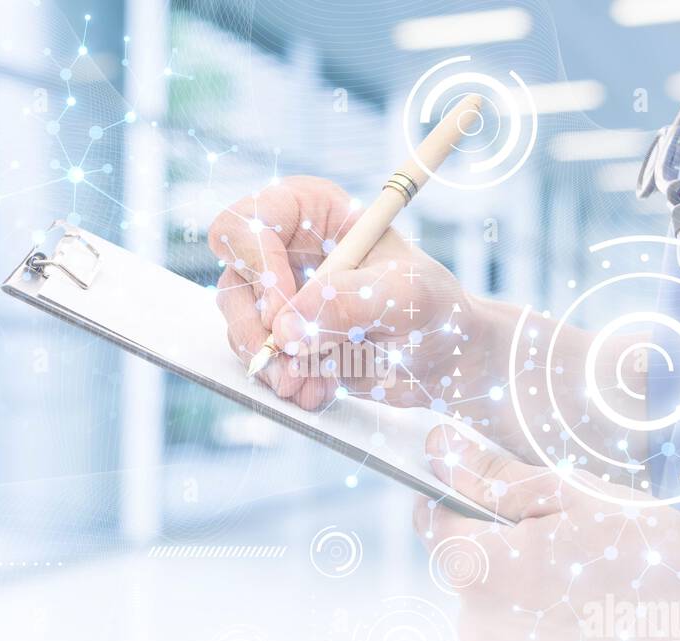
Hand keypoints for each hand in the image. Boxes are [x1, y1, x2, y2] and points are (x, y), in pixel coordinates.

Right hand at [209, 176, 469, 409]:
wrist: (446, 357)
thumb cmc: (433, 306)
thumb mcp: (403, 294)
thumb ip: (346, 303)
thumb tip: (284, 331)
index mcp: (312, 213)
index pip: (250, 221)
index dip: (256, 262)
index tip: (282, 307)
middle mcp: (287, 251)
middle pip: (233, 278)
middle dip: (253, 327)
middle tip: (286, 359)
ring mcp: (281, 299)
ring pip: (239, 326)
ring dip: (270, 363)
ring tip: (311, 383)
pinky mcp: (285, 340)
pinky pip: (260, 362)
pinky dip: (285, 382)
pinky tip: (319, 389)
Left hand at [411, 425, 679, 640]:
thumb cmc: (644, 549)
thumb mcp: (565, 492)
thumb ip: (491, 473)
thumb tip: (440, 447)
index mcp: (476, 571)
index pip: (432, 516)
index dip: (457, 490)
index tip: (488, 478)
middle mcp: (477, 624)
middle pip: (464, 559)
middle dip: (498, 534)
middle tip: (564, 525)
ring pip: (492, 593)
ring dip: (521, 572)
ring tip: (584, 564)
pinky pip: (517, 625)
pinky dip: (540, 606)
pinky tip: (589, 595)